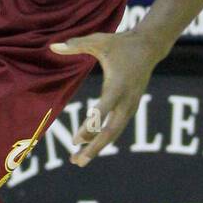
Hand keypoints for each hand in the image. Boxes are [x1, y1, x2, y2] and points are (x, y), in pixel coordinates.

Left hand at [50, 29, 160, 164]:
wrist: (149, 48)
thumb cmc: (121, 44)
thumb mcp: (99, 41)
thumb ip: (76, 45)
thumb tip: (53, 46)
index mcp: (118, 86)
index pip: (102, 111)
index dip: (90, 126)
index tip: (75, 140)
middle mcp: (126, 100)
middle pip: (111, 131)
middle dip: (93, 148)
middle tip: (76, 161)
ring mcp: (130, 106)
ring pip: (114, 133)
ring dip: (96, 147)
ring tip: (78, 160)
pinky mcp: (131, 108)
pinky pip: (116, 128)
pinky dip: (103, 139)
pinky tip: (88, 146)